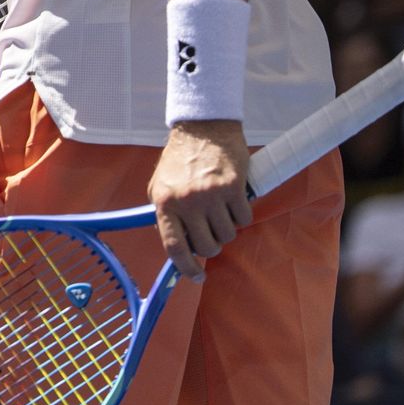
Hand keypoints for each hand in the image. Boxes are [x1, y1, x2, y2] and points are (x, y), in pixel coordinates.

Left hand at [148, 120, 251, 282]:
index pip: (175, 247)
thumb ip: (165, 215)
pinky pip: (243, 218)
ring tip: (220, 208)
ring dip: (226, 227)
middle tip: (211, 230)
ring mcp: (211, 195)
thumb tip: (176, 246)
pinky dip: (241, 213)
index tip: (196, 278)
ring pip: (227, 235)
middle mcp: (188, 201)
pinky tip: (233, 198)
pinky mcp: (234, 187)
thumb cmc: (181, 158)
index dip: (186, 269)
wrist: (203, 126)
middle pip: (206, 247)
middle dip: (211, 245)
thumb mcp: (160, 185)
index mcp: (165, 202)